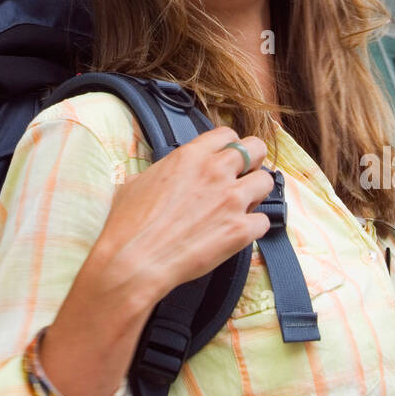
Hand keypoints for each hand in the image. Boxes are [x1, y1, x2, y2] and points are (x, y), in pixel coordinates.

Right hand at [93, 125, 275, 305]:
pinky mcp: (240, 230)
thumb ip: (160, 172)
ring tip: (241, 205)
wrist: (134, 261)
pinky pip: (264, 221)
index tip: (227, 157)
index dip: (229, 145)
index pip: (227, 134)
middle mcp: (215, 172)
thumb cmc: (128, 225)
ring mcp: (231, 200)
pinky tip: (238, 232)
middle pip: (256, 149)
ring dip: (256, 192)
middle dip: (253, 161)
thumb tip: (162, 176)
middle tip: (243, 175)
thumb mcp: (136, 181)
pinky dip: (253, 227)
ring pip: (266, 181)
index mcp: (190, 156)